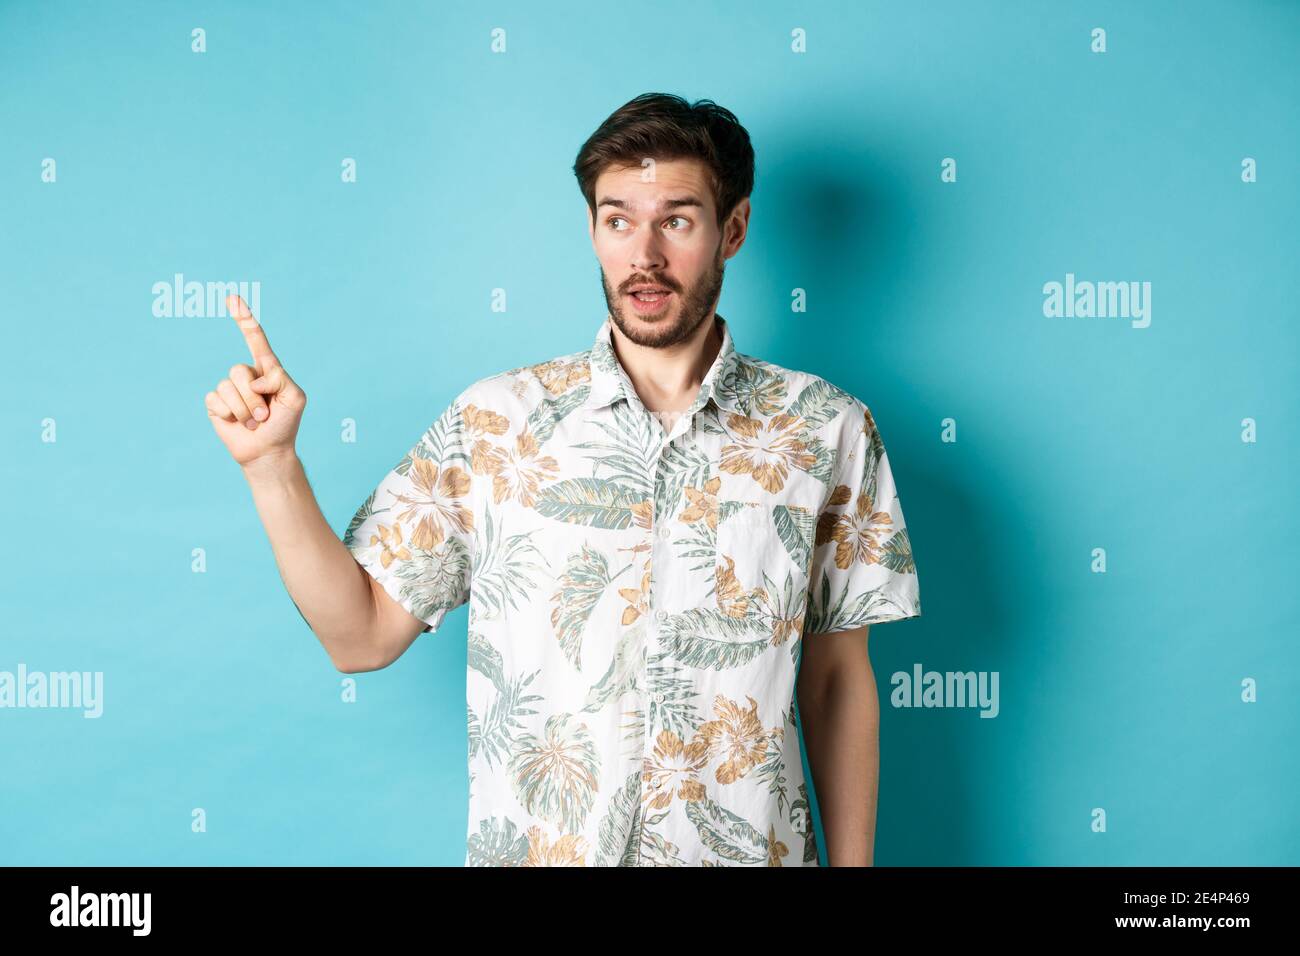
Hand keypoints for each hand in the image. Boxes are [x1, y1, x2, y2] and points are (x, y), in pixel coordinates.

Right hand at [204, 294, 306, 468]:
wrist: (268, 451)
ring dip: (244, 410)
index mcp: (267, 370)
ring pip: (228, 387)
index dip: (243, 319)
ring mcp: (229, 388)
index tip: (233, 299)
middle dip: (254, 398)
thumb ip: (281, 378)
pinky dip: (230, 415)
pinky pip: (216, 400)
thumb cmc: (285, 424)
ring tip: (255, 422)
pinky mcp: (216, 403)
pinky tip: (237, 423)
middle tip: (266, 415)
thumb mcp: (295, 398)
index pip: (255, 339)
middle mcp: (246, 375)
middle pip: (239, 370)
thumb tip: (254, 379)